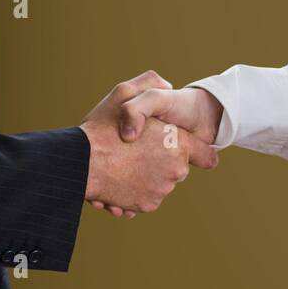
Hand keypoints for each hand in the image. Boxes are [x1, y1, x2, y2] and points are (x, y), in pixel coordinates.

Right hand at [81, 71, 218, 216]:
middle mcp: (175, 170)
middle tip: (137, 151)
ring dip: (147, 174)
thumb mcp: (125, 91)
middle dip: (161, 159)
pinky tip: (119, 178)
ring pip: (159, 181)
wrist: (80, 164)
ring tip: (123, 164)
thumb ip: (150, 83)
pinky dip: (136, 190)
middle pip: (176, 166)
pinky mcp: (146, 205)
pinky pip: (146, 197)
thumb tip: (168, 84)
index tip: (192, 151)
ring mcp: (161, 191)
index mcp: (178, 144)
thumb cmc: (102, 128)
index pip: (206, 155)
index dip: (200, 151)